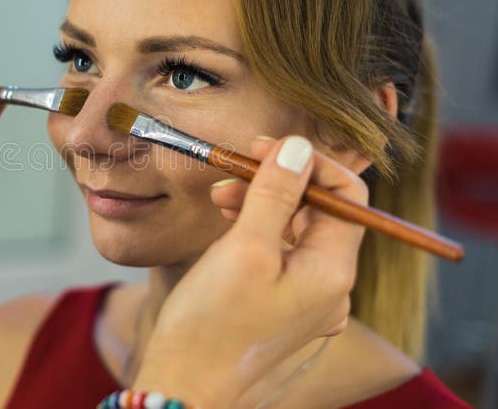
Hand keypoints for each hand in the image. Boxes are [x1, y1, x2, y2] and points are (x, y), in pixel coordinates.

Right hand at [134, 136, 366, 406]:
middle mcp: (330, 289)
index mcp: (332, 272)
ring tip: (219, 198)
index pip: (346, 196)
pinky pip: (281, 259)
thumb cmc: (210, 325)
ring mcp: (307, 303)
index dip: (309, 163)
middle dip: (277, 183)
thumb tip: (299, 146)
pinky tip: (227, 227)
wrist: (184, 390)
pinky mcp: (282, 311)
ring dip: (262, 206)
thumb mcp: (244, 248)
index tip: (265, 146)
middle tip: (232, 170)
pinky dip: (257, 235)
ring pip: (296, 234)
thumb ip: (275, 193)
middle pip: (319, 214)